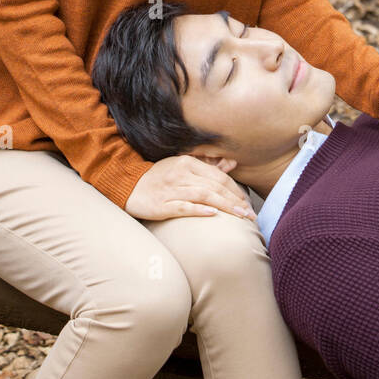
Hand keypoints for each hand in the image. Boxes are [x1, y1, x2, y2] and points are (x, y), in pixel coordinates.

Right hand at [124, 153, 256, 221]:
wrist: (128, 185)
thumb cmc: (159, 177)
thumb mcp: (182, 166)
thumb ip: (207, 164)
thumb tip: (231, 162)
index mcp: (187, 162)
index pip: (218, 176)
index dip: (235, 189)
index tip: (246, 202)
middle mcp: (181, 174)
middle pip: (214, 186)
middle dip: (236, 200)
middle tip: (250, 214)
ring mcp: (171, 189)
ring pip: (204, 196)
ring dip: (225, 206)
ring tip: (240, 216)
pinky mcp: (162, 205)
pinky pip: (183, 207)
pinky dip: (199, 210)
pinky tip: (212, 214)